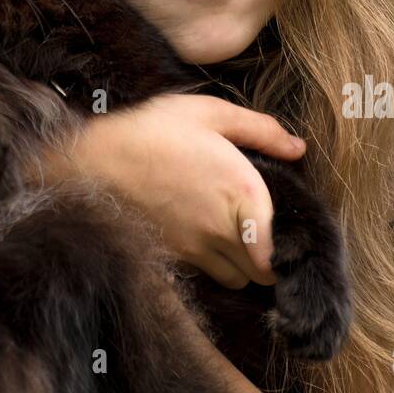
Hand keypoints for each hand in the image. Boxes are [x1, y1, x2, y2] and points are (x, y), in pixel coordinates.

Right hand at [33, 93, 305, 289]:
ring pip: (236, 279)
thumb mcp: (210, 113)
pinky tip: (204, 237)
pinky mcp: (173, 255)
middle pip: (262, 272)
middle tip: (264, 234)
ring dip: (242, 265)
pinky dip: (212, 265)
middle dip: (268, 258)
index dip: (288, 252)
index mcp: (243, 192)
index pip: (278, 250)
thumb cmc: (154, 130)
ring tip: (235, 237)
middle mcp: (223, 228)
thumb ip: (261, 130)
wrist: (94, 160)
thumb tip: (299, 148)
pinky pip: (205, 275)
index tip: (286, 236)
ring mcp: (196, 247)